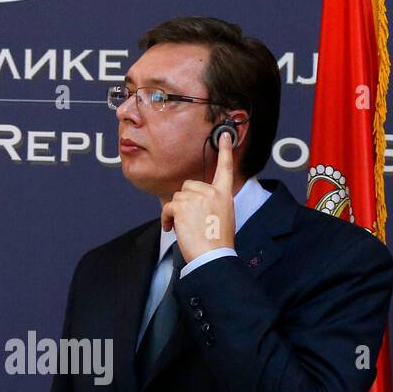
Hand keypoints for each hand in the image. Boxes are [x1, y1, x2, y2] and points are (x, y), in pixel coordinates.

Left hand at [161, 131, 235, 262]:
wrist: (213, 256)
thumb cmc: (217, 241)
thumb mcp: (222, 216)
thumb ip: (211, 202)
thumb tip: (194, 201)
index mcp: (224, 195)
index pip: (225, 168)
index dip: (225, 150)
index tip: (225, 135)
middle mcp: (212, 192)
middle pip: (188, 186)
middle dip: (184, 201)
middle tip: (191, 220)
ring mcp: (196, 198)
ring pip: (176, 197)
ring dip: (175, 212)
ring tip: (186, 228)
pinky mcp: (181, 205)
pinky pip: (167, 206)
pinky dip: (166, 218)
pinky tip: (173, 229)